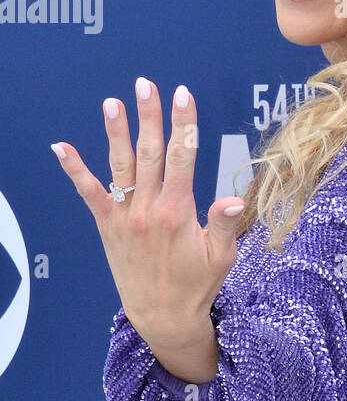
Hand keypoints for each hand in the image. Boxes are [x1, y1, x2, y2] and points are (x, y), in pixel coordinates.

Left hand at [50, 77, 243, 346]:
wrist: (161, 316)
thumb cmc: (197, 285)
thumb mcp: (221, 257)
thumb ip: (224, 225)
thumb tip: (232, 200)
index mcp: (179, 212)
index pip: (183, 157)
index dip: (184, 123)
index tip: (183, 95)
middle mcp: (148, 210)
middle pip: (150, 152)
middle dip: (150, 116)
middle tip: (147, 85)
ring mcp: (124, 216)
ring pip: (120, 165)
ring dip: (115, 131)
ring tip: (112, 102)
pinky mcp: (107, 225)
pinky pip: (89, 192)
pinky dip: (74, 170)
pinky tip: (60, 147)